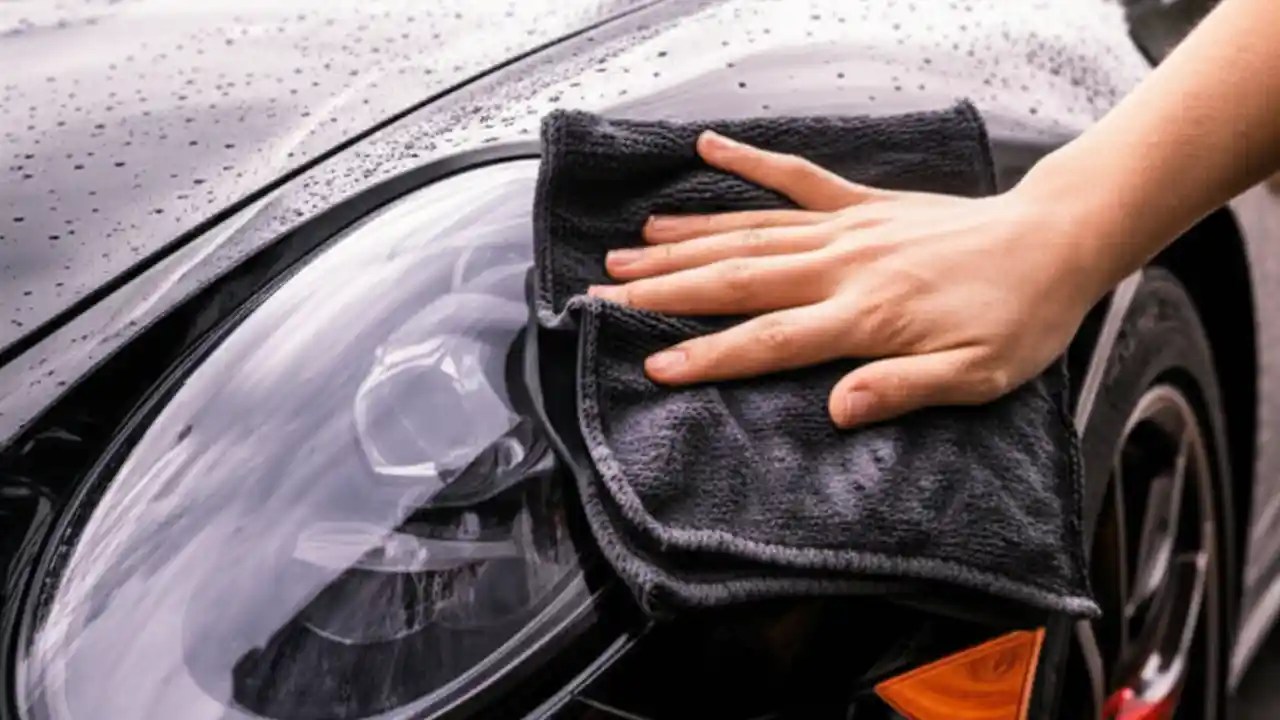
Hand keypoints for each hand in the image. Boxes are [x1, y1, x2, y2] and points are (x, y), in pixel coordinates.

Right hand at [588, 130, 1119, 427]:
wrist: (1054, 242)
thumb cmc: (1018, 318)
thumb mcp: (976, 376)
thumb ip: (902, 390)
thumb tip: (836, 410)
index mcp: (866, 316)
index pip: (768, 340)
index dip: (706, 354)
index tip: (651, 364)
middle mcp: (844, 266)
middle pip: (739, 278)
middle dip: (665, 290)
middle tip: (604, 295)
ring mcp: (848, 228)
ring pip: (751, 230)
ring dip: (686, 239)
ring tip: (628, 247)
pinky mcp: (862, 203)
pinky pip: (798, 178)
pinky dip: (751, 162)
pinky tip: (708, 148)